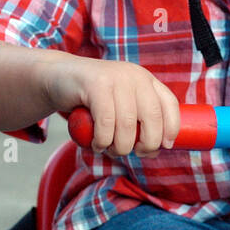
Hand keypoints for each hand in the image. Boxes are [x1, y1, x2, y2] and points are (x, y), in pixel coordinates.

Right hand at [45, 56, 180, 156]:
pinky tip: (97, 144)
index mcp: (146, 80)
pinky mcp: (96, 84)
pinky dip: (102, 140)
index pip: (169, 104)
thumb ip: (138, 121)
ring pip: (128, 125)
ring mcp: (116, 78)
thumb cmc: (92, 99)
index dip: (171, 128)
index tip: (165, 146)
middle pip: (152, 117)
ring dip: (120, 147)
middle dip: (147, 144)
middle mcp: (135, 76)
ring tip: (110, 149)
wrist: (58, 77)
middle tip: (136, 153)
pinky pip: (106, 122)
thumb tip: (157, 150)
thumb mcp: (121, 104)